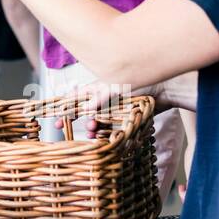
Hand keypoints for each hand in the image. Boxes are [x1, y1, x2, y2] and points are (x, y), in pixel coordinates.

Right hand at [54, 82, 170, 138]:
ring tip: (91, 131)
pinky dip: (102, 130)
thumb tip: (85, 110)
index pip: (75, 95)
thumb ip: (100, 100)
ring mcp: (112, 107)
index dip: (63, 104)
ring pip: (95, 118)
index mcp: (97, 87)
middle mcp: (102, 97)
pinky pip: (108, 125)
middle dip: (72, 117)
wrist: (165, 90)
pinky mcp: (122, 115)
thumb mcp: (116, 89)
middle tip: (60, 127)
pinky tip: (100, 135)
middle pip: (82, 107)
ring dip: (90, 125)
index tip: (54, 114)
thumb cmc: (140, 82)